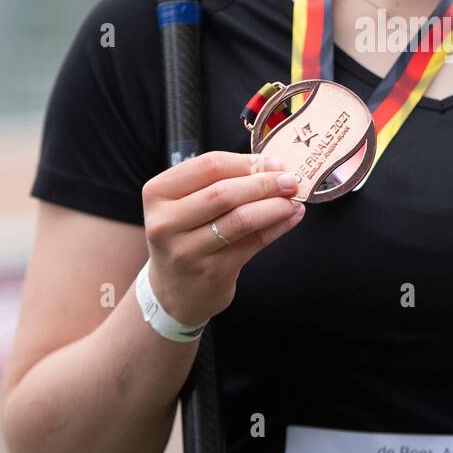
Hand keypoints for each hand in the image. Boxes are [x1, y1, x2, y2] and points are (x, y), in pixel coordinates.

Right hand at [142, 149, 305, 326]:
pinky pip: (253, 243)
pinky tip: (291, 217)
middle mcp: (165, 222)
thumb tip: (273, 167)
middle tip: (290, 180)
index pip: (209, 166)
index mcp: (158, 193)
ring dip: (275, 206)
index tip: (274, 162)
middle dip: (264, 183)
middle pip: (224, 193)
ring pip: (241, 219)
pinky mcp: (211, 272)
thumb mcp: (188, 204)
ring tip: (294, 199)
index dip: (247, 162)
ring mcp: (186, 251)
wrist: (175, 290)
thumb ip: (222, 182)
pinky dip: (277, 227)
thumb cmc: (187, 234)